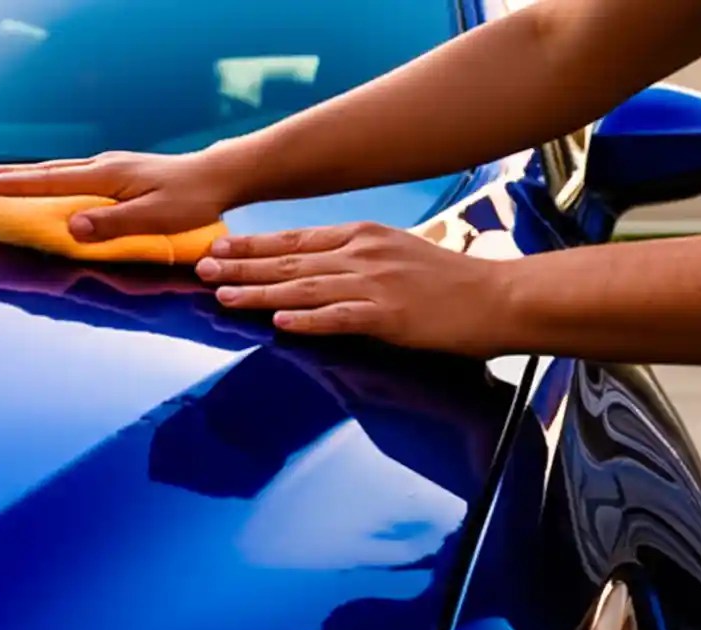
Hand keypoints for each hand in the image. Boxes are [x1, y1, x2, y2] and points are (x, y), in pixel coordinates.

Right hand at [0, 150, 238, 241]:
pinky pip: (73, 176)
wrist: (218, 176)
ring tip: (0, 177)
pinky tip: (47, 183)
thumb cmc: (191, 200)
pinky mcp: (119, 173)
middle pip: (46, 171)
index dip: (14, 186)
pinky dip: (50, 178)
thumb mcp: (154, 217)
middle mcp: (103, 166)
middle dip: (9, 174)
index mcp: (106, 176)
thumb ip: (112, 224)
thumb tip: (71, 226)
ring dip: (27, 175)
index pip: (49, 182)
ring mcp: (111, 167)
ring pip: (58, 171)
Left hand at [194, 222, 512, 357]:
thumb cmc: (449, 280)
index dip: (252, 244)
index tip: (218, 246)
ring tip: (223, 295)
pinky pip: (339, 318)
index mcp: (362, 236)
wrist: (498, 297)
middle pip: (288, 262)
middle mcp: (362, 254)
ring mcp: (375, 284)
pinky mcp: (389, 316)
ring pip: (303, 289)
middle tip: (201, 267)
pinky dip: (307, 321)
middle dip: (240, 265)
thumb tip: (311, 267)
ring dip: (259, 294)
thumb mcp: (395, 252)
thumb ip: (353, 257)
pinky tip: (279, 323)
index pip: (294, 240)